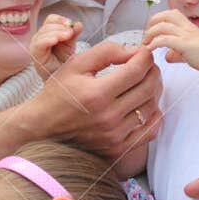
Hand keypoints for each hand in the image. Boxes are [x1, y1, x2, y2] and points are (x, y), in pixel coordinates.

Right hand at [29, 14, 81, 78]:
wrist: (61, 78)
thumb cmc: (63, 62)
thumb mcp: (70, 45)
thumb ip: (73, 34)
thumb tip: (78, 23)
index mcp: (48, 32)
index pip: (51, 19)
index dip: (60, 19)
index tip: (70, 24)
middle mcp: (40, 37)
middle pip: (48, 24)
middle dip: (61, 27)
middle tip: (70, 33)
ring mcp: (36, 45)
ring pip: (44, 32)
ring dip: (57, 32)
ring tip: (67, 36)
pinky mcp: (35, 54)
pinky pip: (40, 43)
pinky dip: (48, 40)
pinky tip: (55, 40)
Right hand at [32, 40, 161, 161]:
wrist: (44, 125)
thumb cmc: (60, 92)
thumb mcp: (77, 63)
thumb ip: (107, 51)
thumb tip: (136, 51)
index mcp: (97, 94)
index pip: (137, 70)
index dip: (145, 57)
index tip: (143, 52)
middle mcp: (108, 117)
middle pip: (149, 88)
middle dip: (153, 71)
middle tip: (146, 65)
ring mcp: (115, 136)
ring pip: (152, 108)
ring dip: (153, 91)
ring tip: (144, 82)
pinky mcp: (118, 148)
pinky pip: (150, 130)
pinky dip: (153, 114)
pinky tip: (143, 104)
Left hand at [143, 9, 198, 69]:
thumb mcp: (188, 49)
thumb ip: (176, 51)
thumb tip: (166, 57)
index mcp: (187, 25)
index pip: (170, 13)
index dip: (158, 19)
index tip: (151, 29)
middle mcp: (185, 26)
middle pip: (164, 16)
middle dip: (152, 23)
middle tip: (146, 35)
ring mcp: (185, 34)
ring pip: (162, 26)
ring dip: (150, 34)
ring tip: (146, 43)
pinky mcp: (184, 44)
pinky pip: (165, 39)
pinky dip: (155, 43)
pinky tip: (151, 49)